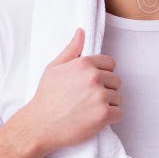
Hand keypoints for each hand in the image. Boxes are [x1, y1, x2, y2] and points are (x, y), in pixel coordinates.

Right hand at [17, 28, 121, 157]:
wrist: (39, 126)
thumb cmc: (46, 97)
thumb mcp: (54, 68)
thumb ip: (71, 49)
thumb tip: (81, 31)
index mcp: (84, 64)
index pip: (110, 63)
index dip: (102, 74)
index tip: (91, 84)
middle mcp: (94, 77)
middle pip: (116, 81)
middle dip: (105, 89)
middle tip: (88, 99)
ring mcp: (100, 96)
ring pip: (118, 97)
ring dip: (108, 104)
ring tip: (89, 109)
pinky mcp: (104, 114)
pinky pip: (119, 113)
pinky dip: (110, 118)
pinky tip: (95, 119)